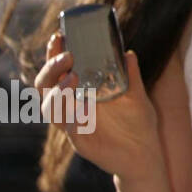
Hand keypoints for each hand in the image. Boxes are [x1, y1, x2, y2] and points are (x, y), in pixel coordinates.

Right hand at [34, 33, 161, 180]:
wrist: (145, 155)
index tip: (59, 36)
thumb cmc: (139, 124)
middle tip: (67, 56)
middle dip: (51, 69)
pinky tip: (81, 107)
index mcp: (82, 92)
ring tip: (73, 78)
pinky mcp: (79, 141)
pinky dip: (71, 116)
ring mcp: (73, 125)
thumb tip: (128, 52)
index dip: (54, 54)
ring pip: (51, 108)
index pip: (59, 71)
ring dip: (58, 91)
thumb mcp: (137, 96)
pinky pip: (68, 128)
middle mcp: (72, 107)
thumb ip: (131, 75)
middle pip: (46, 86)